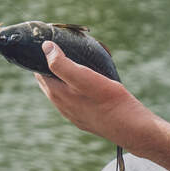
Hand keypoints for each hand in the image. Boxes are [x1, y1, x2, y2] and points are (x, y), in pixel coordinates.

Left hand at [34, 41, 160, 151]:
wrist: (131, 127)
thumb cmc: (110, 100)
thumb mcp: (84, 77)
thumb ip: (62, 64)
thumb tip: (46, 47)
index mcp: (57, 94)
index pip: (38, 71)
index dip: (42, 57)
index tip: (52, 44)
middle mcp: (62, 106)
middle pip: (49, 81)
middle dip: (54, 65)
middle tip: (67, 49)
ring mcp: (74, 114)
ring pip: (63, 90)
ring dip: (67, 76)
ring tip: (80, 62)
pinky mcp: (87, 118)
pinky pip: (76, 99)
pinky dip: (78, 87)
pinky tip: (91, 83)